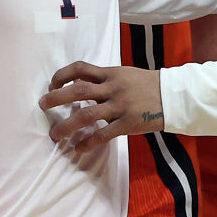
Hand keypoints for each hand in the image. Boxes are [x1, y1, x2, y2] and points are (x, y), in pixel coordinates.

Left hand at [41, 62, 166, 149]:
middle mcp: (114, 88)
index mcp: (111, 73)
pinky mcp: (128, 123)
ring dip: (66, 125)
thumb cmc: (147, 85)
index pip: (80, 69)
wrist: (174, 96)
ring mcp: (121, 106)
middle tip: (42, 106)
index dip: (61, 76)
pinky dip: (88, 142)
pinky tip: (79, 148)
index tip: (52, 86)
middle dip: (56, 98)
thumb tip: (78, 84)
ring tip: (54, 134)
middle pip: (78, 91)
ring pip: (86, 114)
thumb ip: (104, 79)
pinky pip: (104, 134)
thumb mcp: (125, 75)